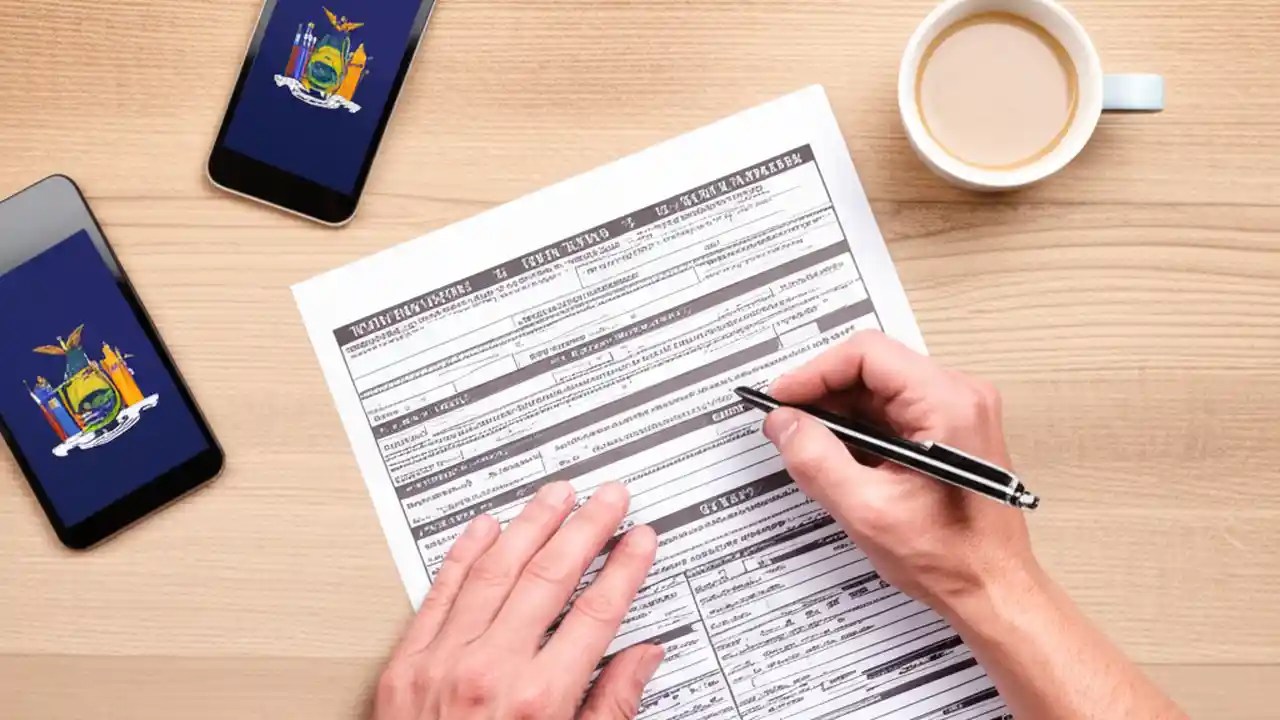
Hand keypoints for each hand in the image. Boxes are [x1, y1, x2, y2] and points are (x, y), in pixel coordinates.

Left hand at [373, 481, 663, 719]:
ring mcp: (442, 665)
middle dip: (585, 528)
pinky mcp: (404, 667)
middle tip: (608, 497)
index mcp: (540, 702)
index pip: (596, 612)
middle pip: (550, 577)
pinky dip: (462, 555)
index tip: (640, 539)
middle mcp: (491, 673)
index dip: (624, 568)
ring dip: (529, 525)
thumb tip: (642, 658)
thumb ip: (611, 708)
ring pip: (495, 571)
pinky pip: (438, 594)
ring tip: (555, 495)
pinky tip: (484, 527)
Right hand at [762, 331, 1035, 616]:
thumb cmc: (950, 558)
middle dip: (823, 394)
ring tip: (808, 445)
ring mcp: (958, 412)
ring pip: (880, 389)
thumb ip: (816, 459)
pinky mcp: (950, 430)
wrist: (991, 589)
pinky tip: (839, 457)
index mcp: (948, 404)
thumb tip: (783, 423)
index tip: (781, 398)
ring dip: (840, 413)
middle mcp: (960, 397)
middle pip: (873, 367)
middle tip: (787, 424)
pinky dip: (860, 428)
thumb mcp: (865, 509)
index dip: (814, 372)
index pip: (867, 355)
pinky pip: (893, 411)